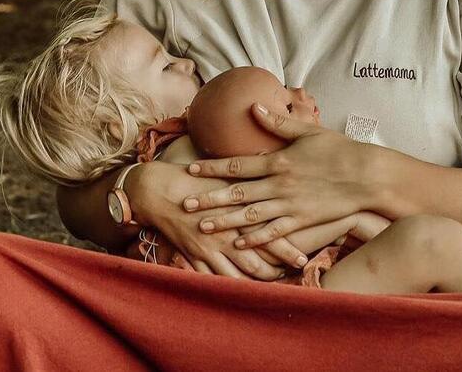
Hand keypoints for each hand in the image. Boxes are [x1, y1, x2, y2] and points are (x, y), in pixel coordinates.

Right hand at [129, 161, 308, 278]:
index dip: (287, 250)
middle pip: (254, 264)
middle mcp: (224, 236)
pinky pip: (210, 279)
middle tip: (288, 278)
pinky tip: (235, 291)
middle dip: (273, 274)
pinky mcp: (191, 257)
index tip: (303, 259)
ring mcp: (206, 250)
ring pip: (234, 277)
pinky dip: (224, 286)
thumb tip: (274, 170)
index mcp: (236, 215)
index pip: (268, 237)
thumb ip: (250, 182)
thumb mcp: (226, 177)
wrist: (158, 190)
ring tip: (266, 289)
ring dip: (251, 285)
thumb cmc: (194, 179)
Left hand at [182, 103, 376, 248]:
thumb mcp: (308, 131)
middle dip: (209, 198)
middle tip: (185, 203)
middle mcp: (279, 184)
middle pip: (237, 192)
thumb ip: (278, 122)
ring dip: (225, 221)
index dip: (212, 168)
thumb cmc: (339, 150)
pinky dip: (256, 239)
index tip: (191, 170)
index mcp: (278, 160)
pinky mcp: (303, 221)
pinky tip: (239, 244)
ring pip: (250, 215)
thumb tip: (254, 106)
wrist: (367, 176)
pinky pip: (275, 232)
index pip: (237, 165)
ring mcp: (290, 205)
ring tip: (203, 226)